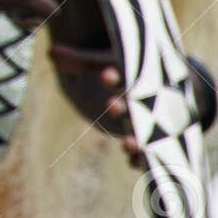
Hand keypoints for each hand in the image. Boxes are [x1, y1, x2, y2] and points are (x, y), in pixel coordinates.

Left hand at [48, 42, 143, 167]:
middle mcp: (142, 102)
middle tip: (110, 105)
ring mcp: (148, 121)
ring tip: (129, 144)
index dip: (114, 75)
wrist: (168, 88)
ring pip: (143, 133)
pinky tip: (134, 164)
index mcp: (132, 78)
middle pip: (133, 106)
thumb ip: (79, 61)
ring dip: (137, 140)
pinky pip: (148, 152)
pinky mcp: (152, 139)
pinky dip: (141, 159)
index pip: (124, 75)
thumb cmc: (129, 73)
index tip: (105, 74)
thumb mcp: (106, 64)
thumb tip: (49, 52)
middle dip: (121, 107)